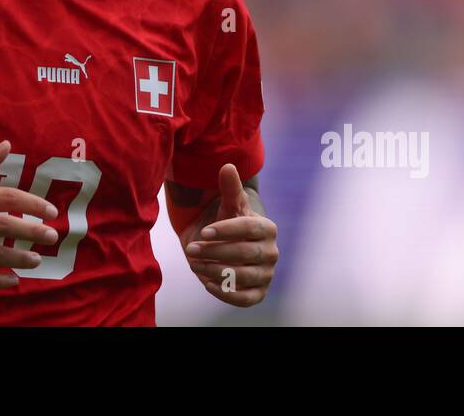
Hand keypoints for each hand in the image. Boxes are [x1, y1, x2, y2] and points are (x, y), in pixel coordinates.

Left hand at [182, 163, 277, 307]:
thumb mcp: (226, 204)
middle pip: (245, 253)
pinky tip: (207, 283)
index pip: (249, 229)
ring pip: (243, 276)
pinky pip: (246, 298)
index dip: (226, 230)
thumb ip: (229, 187)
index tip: (204, 231)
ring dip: (216, 271)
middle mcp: (272, 252)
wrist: (222, 245)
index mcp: (268, 228)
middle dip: (216, 252)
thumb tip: (227, 166)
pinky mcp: (258, 293)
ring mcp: (266, 274)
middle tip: (192, 250)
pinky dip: (226, 294)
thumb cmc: (226, 221)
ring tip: (195, 264)